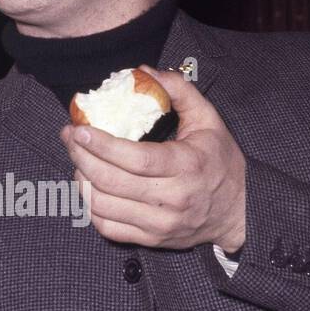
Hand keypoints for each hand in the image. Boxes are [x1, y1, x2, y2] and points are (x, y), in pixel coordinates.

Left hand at [60, 66, 246, 251]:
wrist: (240, 211)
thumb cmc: (220, 161)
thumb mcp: (209, 120)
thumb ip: (179, 91)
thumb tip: (144, 71)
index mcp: (186, 166)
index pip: (134, 159)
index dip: (101, 145)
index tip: (79, 129)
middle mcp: (172, 199)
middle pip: (111, 182)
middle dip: (81, 156)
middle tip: (70, 137)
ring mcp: (160, 223)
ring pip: (104, 207)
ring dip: (81, 180)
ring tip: (78, 159)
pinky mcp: (152, 239)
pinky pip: (108, 228)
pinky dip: (90, 207)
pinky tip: (88, 187)